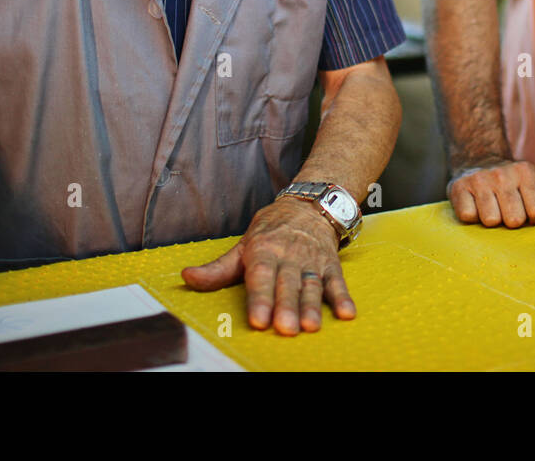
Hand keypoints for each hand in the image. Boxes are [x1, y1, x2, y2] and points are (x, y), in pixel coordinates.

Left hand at [181, 197, 355, 334]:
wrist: (308, 207)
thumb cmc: (270, 232)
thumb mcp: (242, 246)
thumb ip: (217, 269)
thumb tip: (186, 278)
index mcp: (264, 251)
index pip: (261, 277)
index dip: (259, 298)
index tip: (258, 319)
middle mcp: (289, 256)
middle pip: (287, 284)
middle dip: (287, 306)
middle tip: (286, 329)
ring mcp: (312, 261)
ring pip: (312, 286)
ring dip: (313, 307)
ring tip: (311, 327)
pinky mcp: (331, 265)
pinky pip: (338, 282)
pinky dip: (344, 298)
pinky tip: (347, 314)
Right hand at [448, 158, 534, 227]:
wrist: (479, 161)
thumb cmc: (514, 181)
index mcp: (526, 172)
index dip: (534, 217)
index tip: (528, 210)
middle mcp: (502, 174)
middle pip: (514, 220)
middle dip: (512, 220)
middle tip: (507, 209)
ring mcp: (479, 180)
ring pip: (491, 221)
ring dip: (492, 220)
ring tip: (492, 207)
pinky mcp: (458, 187)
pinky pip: (468, 217)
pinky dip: (472, 216)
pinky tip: (476, 206)